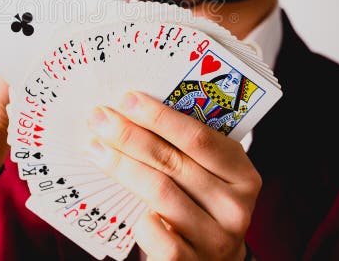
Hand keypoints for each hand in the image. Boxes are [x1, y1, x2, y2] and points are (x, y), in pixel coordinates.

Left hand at [86, 92, 260, 260]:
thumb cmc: (200, 208)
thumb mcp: (207, 178)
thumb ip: (184, 151)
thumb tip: (130, 112)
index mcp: (243, 175)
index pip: (198, 137)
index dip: (160, 116)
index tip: (127, 99)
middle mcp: (235, 207)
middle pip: (172, 161)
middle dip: (130, 135)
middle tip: (100, 119)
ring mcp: (215, 239)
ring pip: (159, 192)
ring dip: (121, 166)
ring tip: (96, 149)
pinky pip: (154, 231)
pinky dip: (136, 214)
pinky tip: (119, 201)